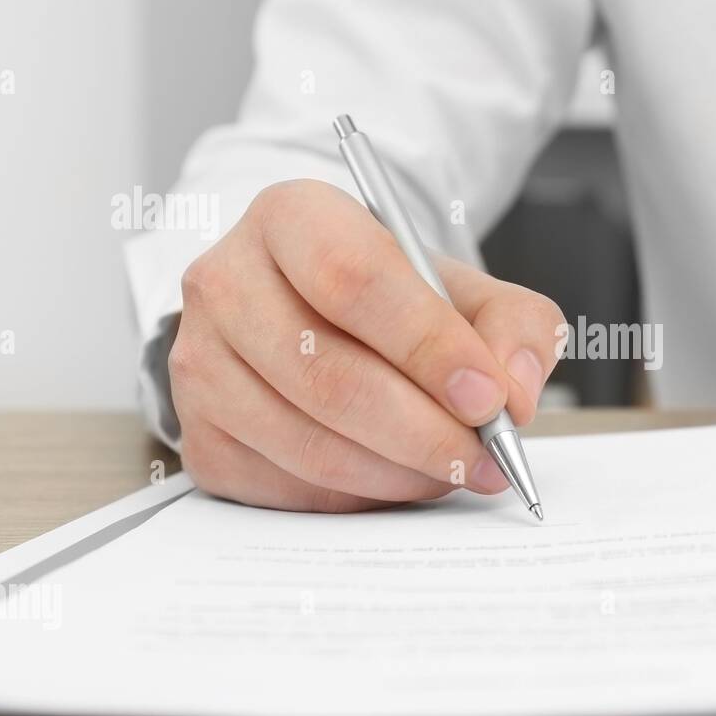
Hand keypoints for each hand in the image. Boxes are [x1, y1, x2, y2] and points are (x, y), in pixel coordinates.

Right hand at [168, 179, 563, 510]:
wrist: (321, 324)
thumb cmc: (397, 304)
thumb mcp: (469, 290)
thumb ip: (514, 326)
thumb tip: (516, 390)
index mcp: (292, 217)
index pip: (353, 279)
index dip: (427, 346)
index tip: (488, 397)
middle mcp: (225, 281)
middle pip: (326, 373)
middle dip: (423, 430)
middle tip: (484, 457)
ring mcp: (200, 363)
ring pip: (307, 442)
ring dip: (398, 472)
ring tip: (454, 470)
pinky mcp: (199, 436)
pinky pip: (287, 487)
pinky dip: (359, 498)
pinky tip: (400, 477)